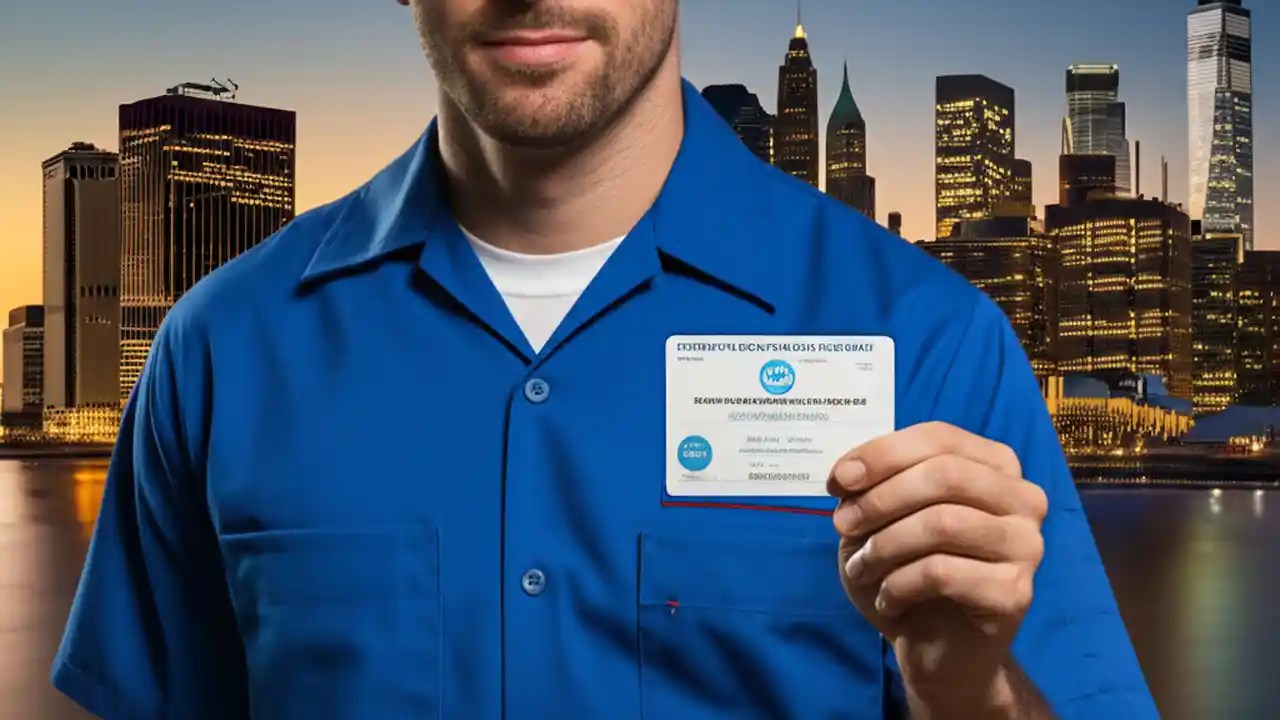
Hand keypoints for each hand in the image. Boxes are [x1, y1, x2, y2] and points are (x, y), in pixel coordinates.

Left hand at [827, 422, 1048, 716]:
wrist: (938, 651)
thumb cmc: (909, 573)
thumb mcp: (880, 520)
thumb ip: (871, 486)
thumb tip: (848, 472)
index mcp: (995, 466)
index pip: (939, 437)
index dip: (882, 453)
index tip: (837, 481)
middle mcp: (1023, 498)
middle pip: (945, 474)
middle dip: (881, 498)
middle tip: (842, 526)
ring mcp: (1027, 545)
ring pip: (943, 523)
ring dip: (884, 546)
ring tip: (859, 569)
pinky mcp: (1015, 592)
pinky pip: (942, 573)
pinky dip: (898, 584)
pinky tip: (886, 599)